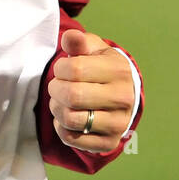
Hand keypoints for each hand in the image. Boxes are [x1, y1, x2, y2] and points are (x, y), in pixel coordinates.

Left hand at [47, 30, 135, 153]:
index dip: (59, 69)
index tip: (62, 69)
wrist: (122, 94)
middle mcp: (123, 98)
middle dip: (55, 89)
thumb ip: (78, 41)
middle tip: (57, 86)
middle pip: (72, 96)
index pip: (74, 69)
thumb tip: (70, 36)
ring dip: (56, 108)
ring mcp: (118, 123)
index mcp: (119, 71)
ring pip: (70, 119)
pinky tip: (68, 117)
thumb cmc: (101, 67)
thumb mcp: (93, 49)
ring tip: (61, 101)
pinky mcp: (109, 142)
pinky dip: (61, 127)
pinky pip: (71, 138)